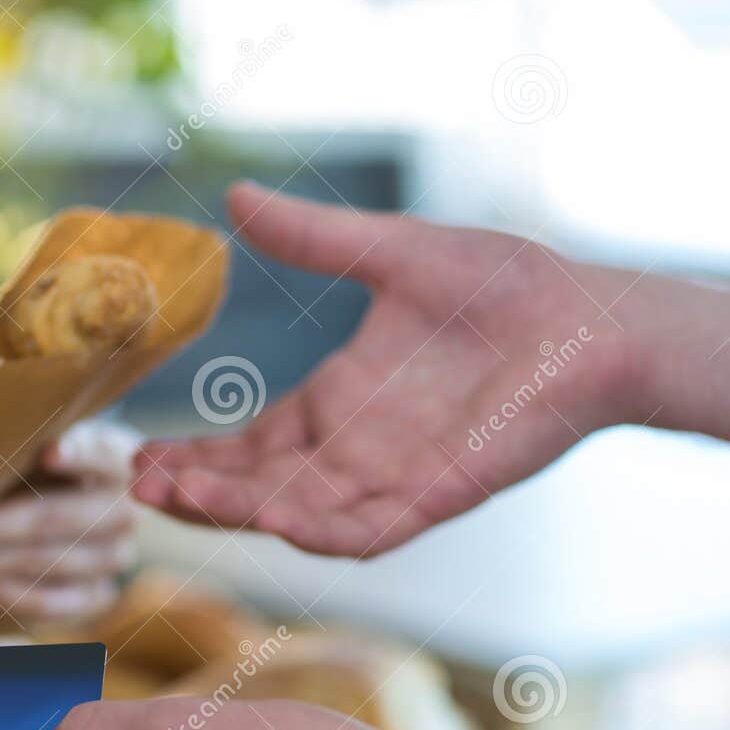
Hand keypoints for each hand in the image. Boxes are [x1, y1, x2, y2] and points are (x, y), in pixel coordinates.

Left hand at [0, 419, 138, 619]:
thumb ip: (24, 441)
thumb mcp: (40, 441)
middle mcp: (123, 513)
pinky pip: (47, 604)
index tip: (49, 454)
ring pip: (43, 565)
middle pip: (54, 520)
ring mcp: (115, 559)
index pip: (102, 455)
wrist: (71, 503)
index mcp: (116, 461)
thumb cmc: (41, 465)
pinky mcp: (97, 595)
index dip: (79, 456)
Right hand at [134, 183, 639, 556]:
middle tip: (138, 482)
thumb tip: (237, 198)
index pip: (247, 448)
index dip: (193, 457)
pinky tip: (276, 518)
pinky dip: (320, 530)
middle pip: (256, 488)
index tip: (139, 456)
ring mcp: (391, 480)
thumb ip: (314, 237)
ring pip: (297, 514)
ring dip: (239, 511)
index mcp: (335, 405)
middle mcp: (353, 453)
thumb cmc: (504, 284)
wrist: (590, 315)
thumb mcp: (389, 251)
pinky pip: (367, 530)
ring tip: (177, 492)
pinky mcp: (435, 495)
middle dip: (197, 490)